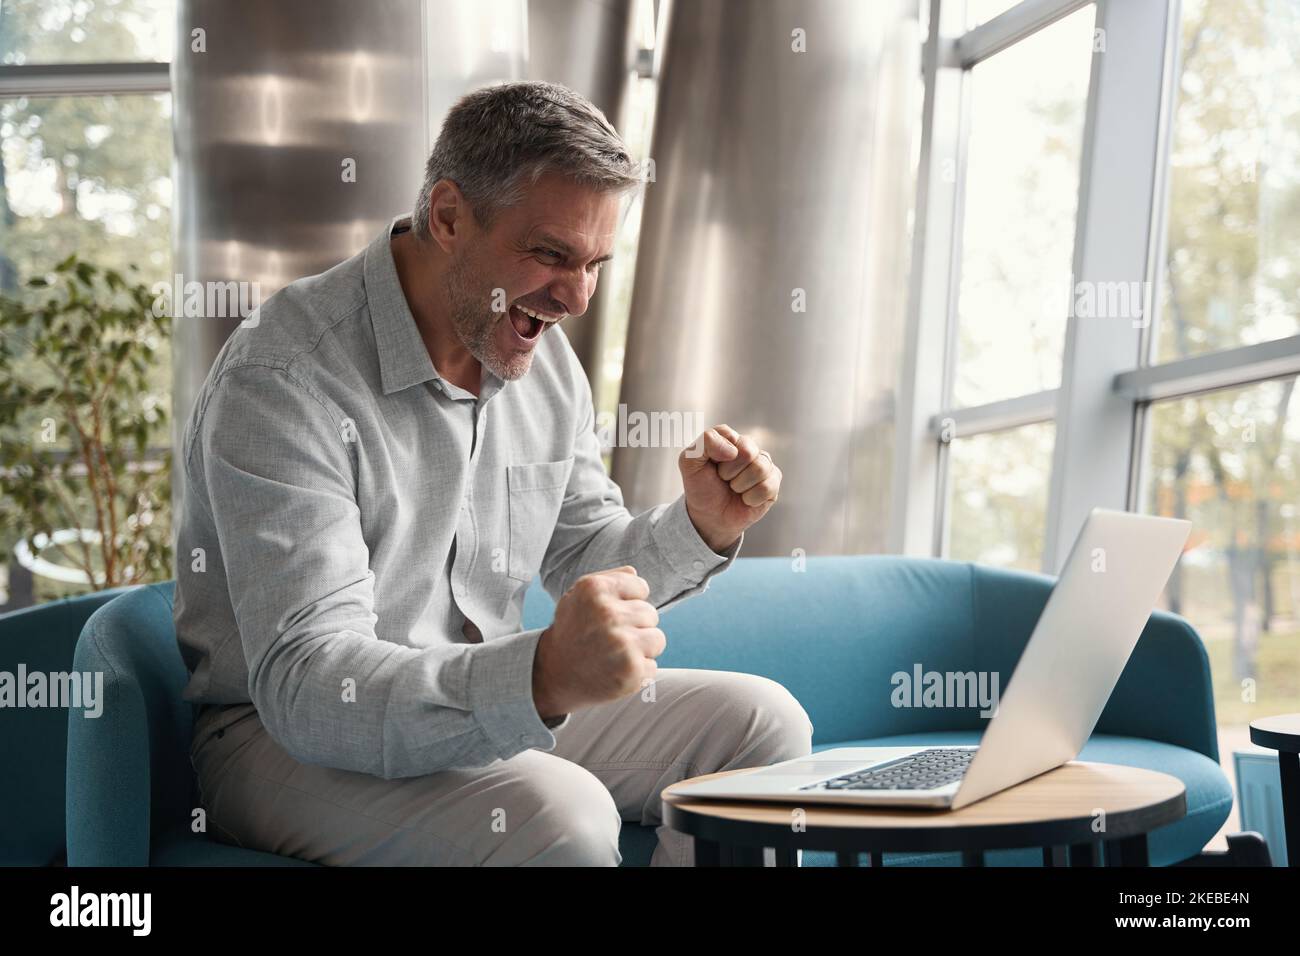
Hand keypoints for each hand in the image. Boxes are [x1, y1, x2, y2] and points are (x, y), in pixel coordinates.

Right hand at [532, 566, 664, 720]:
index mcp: (595, 589)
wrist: (553, 674)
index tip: (609, 615)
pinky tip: (614, 672)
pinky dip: (637, 672)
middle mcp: (608, 614)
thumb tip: (635, 573)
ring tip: (614, 655)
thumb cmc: (572, 631)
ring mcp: (621, 643)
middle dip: (634, 626)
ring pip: (657, 639)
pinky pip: (653, 665)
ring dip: (641, 649)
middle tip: (608, 638)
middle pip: (650, 614)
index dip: (628, 602)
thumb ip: (608, 579)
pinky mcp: (632, 670)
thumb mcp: (578, 596)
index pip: (641, 587)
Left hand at [679, 424, 780, 552]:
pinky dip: (750, 498)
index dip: (716, 454)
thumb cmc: (701, 487)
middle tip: (723, 479)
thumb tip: (733, 450)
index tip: (711, 465)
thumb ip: (704, 443)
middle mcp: (749, 448)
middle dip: (729, 471)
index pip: (729, 435)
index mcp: (729, 439)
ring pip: (760, 468)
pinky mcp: (773, 483)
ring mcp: (764, 465)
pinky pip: (767, 487)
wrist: (708, 517)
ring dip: (740, 485)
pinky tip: (745, 499)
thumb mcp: (689, 462)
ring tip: (734, 489)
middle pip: (747, 452)